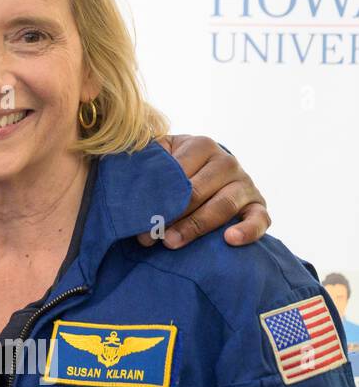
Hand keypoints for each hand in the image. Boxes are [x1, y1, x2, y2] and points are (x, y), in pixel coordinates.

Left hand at [137, 135, 269, 249]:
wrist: (208, 171)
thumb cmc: (175, 166)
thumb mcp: (160, 155)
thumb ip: (146, 161)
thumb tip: (127, 179)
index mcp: (201, 145)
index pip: (177, 172)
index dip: (156, 196)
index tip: (138, 218)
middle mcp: (227, 161)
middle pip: (197, 191)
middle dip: (172, 215)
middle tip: (151, 235)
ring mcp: (245, 183)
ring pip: (223, 205)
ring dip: (196, 226)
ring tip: (171, 242)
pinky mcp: (258, 204)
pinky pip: (259, 219)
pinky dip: (247, 230)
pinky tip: (230, 240)